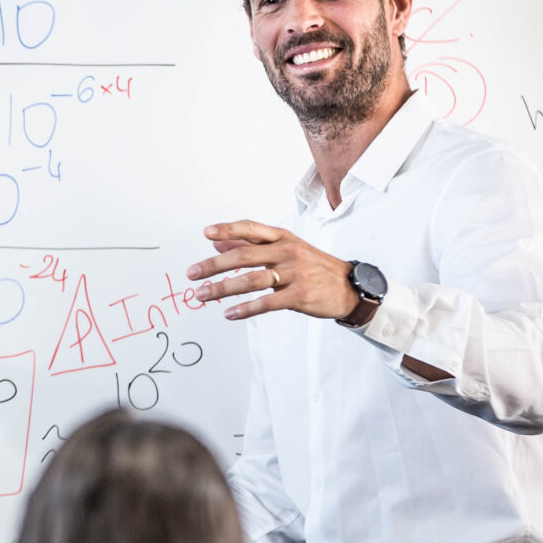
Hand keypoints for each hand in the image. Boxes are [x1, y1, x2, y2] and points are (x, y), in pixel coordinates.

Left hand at [185, 220, 356, 321]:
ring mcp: (294, 273)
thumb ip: (252, 245)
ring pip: (251, 279)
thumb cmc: (313, 267)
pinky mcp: (299, 295)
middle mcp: (287, 251)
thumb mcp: (286, 249)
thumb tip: (217, 242)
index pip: (251, 228)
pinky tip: (229, 313)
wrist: (350, 288)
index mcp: (283, 238)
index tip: (205, 233)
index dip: (227, 229)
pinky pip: (266, 302)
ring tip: (202, 296)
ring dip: (222, 288)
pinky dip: (245, 309)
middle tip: (192, 274)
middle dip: (213, 265)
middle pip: (243, 255)